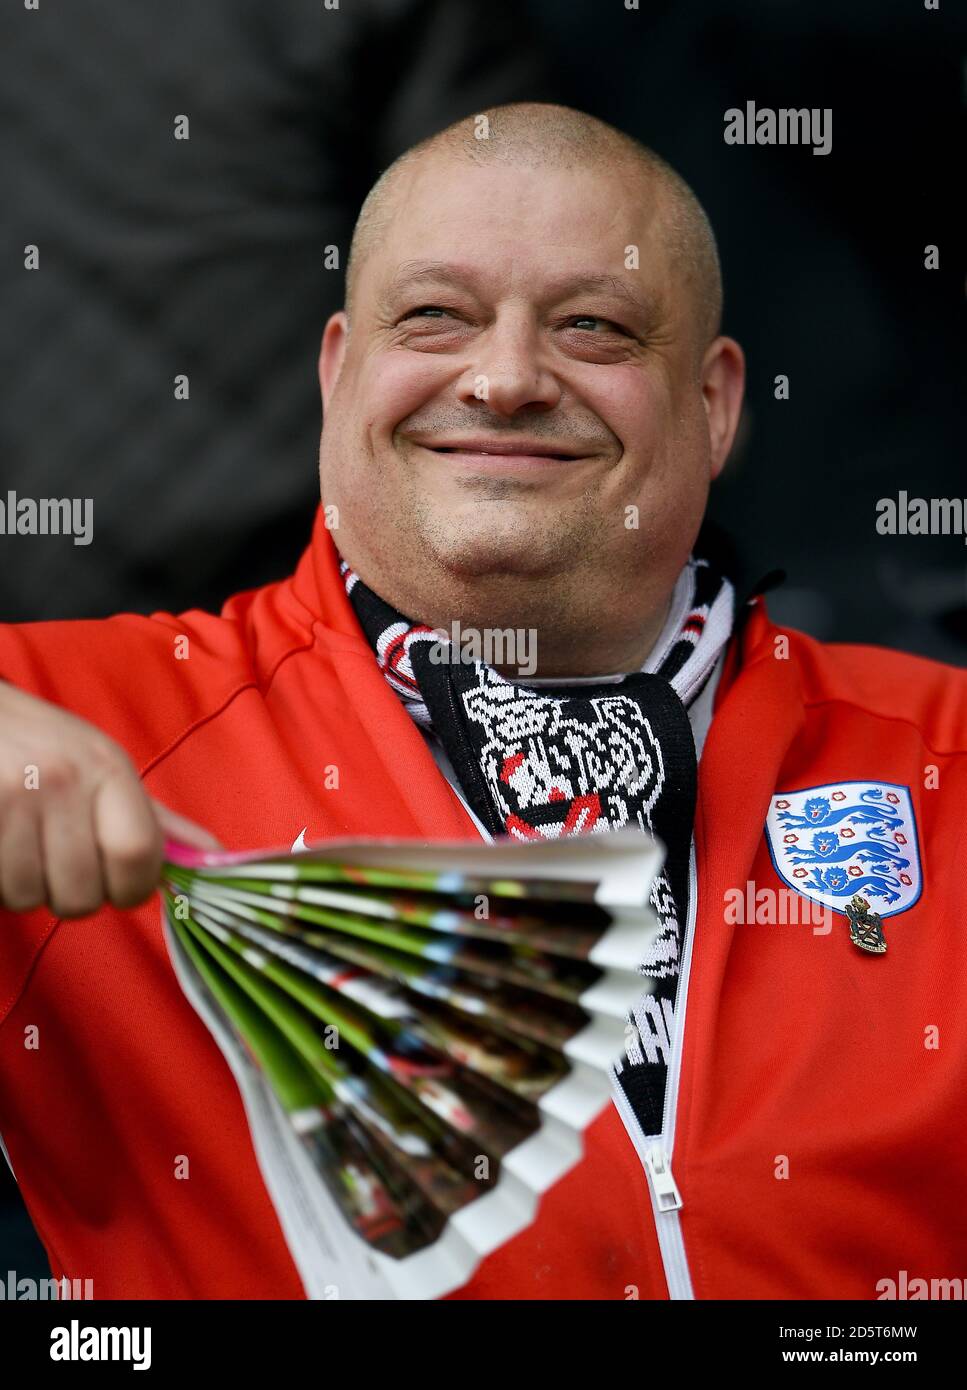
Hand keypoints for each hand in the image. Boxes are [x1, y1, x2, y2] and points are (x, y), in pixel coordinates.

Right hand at [0, 680, 219, 916]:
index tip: (121, 886)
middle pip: (84, 893)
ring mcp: (11, 798)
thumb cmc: (43, 746)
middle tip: (62, 864)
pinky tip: (4, 848)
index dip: (133, 888)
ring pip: (30, 897)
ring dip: (28, 888)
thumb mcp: (103, 767)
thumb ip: (154, 819)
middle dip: (75, 895)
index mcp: (107, 769)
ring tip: (25, 849)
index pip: (138, 855)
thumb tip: (212, 852)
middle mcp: (62, 781)